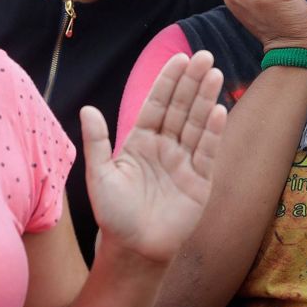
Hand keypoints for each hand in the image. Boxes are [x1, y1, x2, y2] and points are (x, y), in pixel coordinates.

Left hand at [84, 51, 226, 264]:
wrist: (134, 250)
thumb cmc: (114, 215)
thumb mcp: (100, 176)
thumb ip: (97, 143)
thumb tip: (87, 108)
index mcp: (141, 142)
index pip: (157, 104)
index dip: (168, 82)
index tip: (179, 58)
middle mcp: (165, 147)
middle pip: (181, 108)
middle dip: (192, 82)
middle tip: (204, 55)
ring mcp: (184, 163)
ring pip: (197, 124)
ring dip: (206, 99)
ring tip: (214, 74)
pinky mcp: (200, 181)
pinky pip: (208, 152)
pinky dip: (214, 132)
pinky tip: (220, 111)